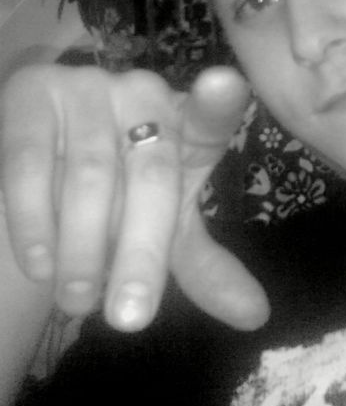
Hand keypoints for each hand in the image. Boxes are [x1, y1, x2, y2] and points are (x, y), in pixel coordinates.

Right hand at [0, 65, 269, 331]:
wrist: (43, 177)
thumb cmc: (121, 201)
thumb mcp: (165, 234)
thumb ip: (206, 268)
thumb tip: (256, 315)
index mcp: (190, 127)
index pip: (211, 117)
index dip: (218, 102)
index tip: (226, 86)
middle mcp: (147, 96)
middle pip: (153, 174)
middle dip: (141, 252)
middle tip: (128, 319)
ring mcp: (90, 87)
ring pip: (91, 174)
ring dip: (83, 248)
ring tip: (78, 301)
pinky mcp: (33, 92)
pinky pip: (30, 163)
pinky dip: (34, 221)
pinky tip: (38, 264)